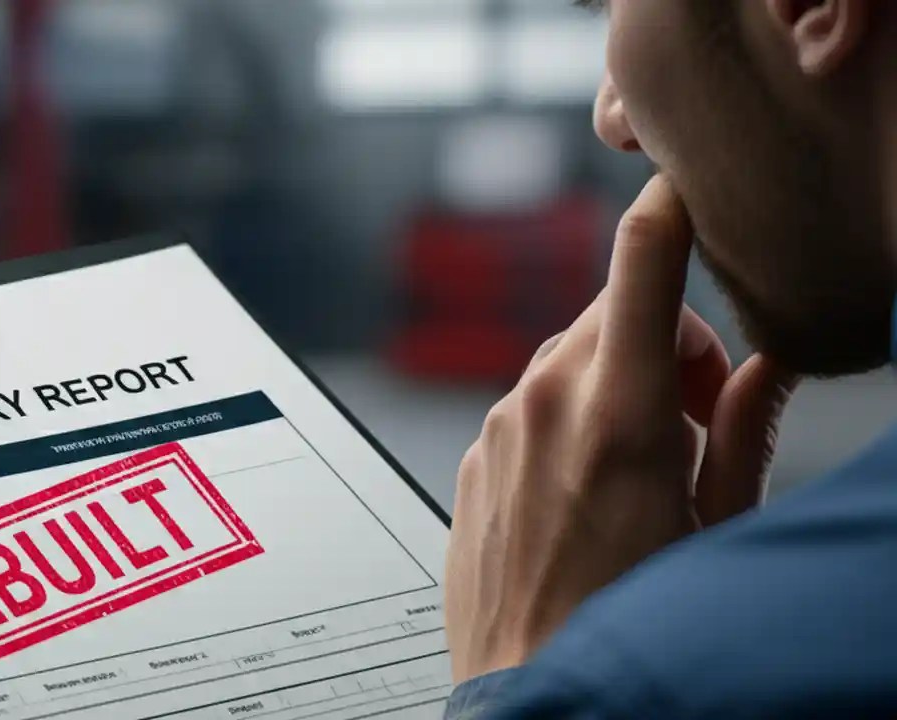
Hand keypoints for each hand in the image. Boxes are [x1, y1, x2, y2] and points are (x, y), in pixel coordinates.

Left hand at [444, 176, 798, 682]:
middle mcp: (545, 403)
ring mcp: (498, 429)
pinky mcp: (472, 457)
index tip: (686, 193)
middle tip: (695, 416)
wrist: (530, 688)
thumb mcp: (717, 529)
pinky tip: (585, 488)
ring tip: (640, 464)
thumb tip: (768, 368)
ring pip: (569, 356)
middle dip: (667, 339)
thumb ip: (745, 432)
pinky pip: (528, 405)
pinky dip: (564, 419)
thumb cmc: (629, 619)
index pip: (641, 257)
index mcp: (620, 410)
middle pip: (613, 308)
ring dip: (614, 380)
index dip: (668, 207)